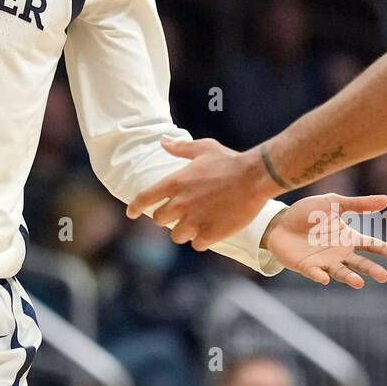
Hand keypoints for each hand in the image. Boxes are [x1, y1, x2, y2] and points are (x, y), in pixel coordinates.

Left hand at [125, 136, 280, 248]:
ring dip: (184, 230)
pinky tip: (209, 231)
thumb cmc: (229, 161)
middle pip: (159, 220)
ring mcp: (194, 221)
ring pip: (177, 235)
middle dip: (167, 217)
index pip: (144, 199)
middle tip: (179, 213)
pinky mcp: (210, 234)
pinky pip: (196, 244)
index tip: (132, 213)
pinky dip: (201, 240)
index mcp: (174, 183)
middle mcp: (180, 204)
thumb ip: (180, 147)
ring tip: (196, 223)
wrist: (254, 177)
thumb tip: (163, 141)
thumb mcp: (203, 148)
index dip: (135, 207)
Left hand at [263, 194, 386, 287]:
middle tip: (384, 276)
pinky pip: (315, 273)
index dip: (383, 250)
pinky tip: (324, 278)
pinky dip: (319, 276)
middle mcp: (340, 253)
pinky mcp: (307, 267)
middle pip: (360, 263)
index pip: (370, 244)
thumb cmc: (308, 213)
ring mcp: (324, 261)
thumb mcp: (333, 203)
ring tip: (359, 283)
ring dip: (349, 278)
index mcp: (348, 237)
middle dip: (371, 269)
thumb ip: (358, 204)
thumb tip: (386, 200)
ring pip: (341, 272)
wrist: (280, 221)